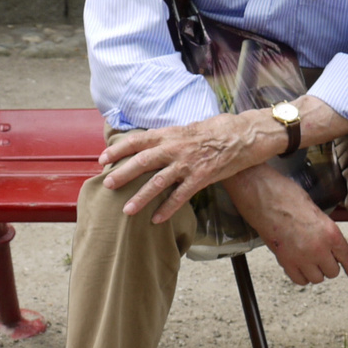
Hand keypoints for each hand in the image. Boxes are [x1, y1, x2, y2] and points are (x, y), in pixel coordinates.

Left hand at [100, 111, 277, 221]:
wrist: (245, 134)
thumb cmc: (218, 129)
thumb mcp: (189, 128)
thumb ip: (171, 138)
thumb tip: (154, 145)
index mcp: (170, 133)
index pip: (138, 140)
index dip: (118, 149)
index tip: (103, 159)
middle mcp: (175, 147)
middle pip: (142, 161)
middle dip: (123, 173)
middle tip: (107, 185)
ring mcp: (188, 164)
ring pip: (158, 182)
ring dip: (141, 197)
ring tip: (127, 210)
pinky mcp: (201, 178)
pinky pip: (180, 196)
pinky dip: (167, 209)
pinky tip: (156, 220)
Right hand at [222, 166, 347, 285]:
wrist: (264, 198)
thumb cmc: (288, 197)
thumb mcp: (316, 211)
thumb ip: (326, 230)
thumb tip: (330, 244)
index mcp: (330, 232)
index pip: (347, 258)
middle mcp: (318, 248)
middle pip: (332, 271)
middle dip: (329, 265)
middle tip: (322, 255)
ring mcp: (301, 257)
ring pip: (317, 278)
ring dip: (315, 271)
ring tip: (309, 259)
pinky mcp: (285, 262)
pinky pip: (299, 280)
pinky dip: (301, 276)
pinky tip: (299, 266)